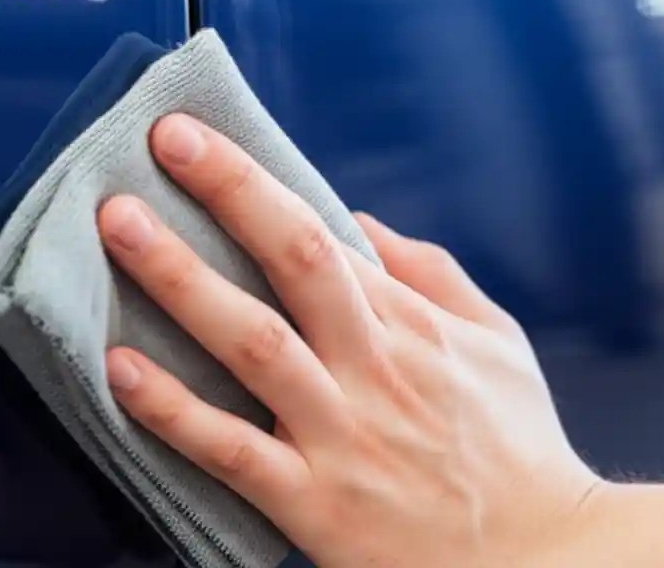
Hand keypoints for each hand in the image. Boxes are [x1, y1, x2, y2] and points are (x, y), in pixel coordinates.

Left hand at [97, 114, 601, 566]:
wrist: (542, 560)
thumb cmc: (518, 449)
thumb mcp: (498, 343)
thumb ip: (432, 274)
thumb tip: (361, 222)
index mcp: (412, 324)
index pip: (320, 233)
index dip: (251, 180)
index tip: (193, 138)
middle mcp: (372, 366)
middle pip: (293, 260)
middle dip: (226, 194)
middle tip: (164, 143)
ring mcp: (340, 433)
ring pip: (252, 341)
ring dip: (182, 281)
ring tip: (122, 231)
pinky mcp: (314, 503)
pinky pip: (232, 449)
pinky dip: (173, 410)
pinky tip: (120, 370)